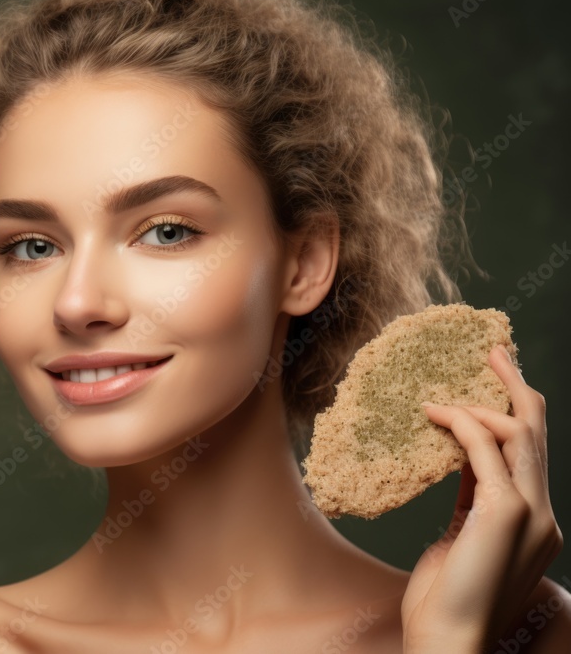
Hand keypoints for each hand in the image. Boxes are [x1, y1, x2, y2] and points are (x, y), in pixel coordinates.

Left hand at [400, 344, 562, 651]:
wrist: (449, 639)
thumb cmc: (447, 597)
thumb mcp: (462, 538)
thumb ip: (471, 500)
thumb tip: (458, 459)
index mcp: (536, 522)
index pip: (531, 454)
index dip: (516, 414)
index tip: (495, 383)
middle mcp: (542, 514)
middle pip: (536, 433)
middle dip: (516, 387)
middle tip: (492, 353)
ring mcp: (530, 512)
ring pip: (518, 433)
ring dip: (486, 397)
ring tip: (452, 380)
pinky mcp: (504, 512)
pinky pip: (483, 449)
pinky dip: (460, 422)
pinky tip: (434, 413)